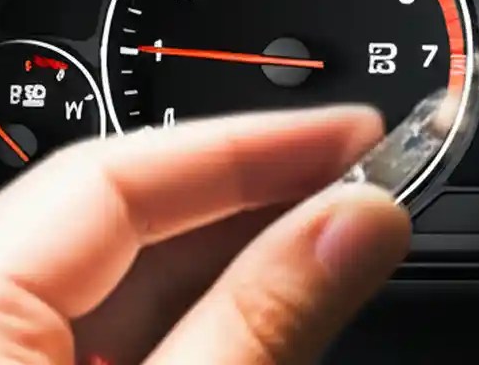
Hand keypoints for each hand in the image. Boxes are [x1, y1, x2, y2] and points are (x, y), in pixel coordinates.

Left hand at [0, 105, 409, 362]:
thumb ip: (261, 321)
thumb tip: (359, 221)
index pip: (111, 176)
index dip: (250, 145)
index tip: (355, 135)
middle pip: (121, 226)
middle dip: (258, 204)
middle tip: (368, 188)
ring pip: (123, 289)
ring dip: (242, 267)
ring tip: (340, 247)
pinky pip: (111, 343)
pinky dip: (205, 325)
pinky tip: (277, 311)